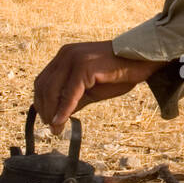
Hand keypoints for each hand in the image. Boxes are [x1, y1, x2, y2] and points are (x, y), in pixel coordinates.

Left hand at [33, 41, 164, 132]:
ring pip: (52, 90)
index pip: (43, 81)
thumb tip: (58, 116)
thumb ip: (74, 98)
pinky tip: (61, 122)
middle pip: (43, 86)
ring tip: (56, 128)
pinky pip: (70, 93)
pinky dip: (64, 109)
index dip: (41, 102)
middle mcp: (66, 54)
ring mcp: (74, 58)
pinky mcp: (85, 66)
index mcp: (65, 56)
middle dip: (44, 109)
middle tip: (51, 127)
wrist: (143, 60)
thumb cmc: (120, 73)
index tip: (47, 119)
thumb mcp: (92, 88)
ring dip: (52, 112)